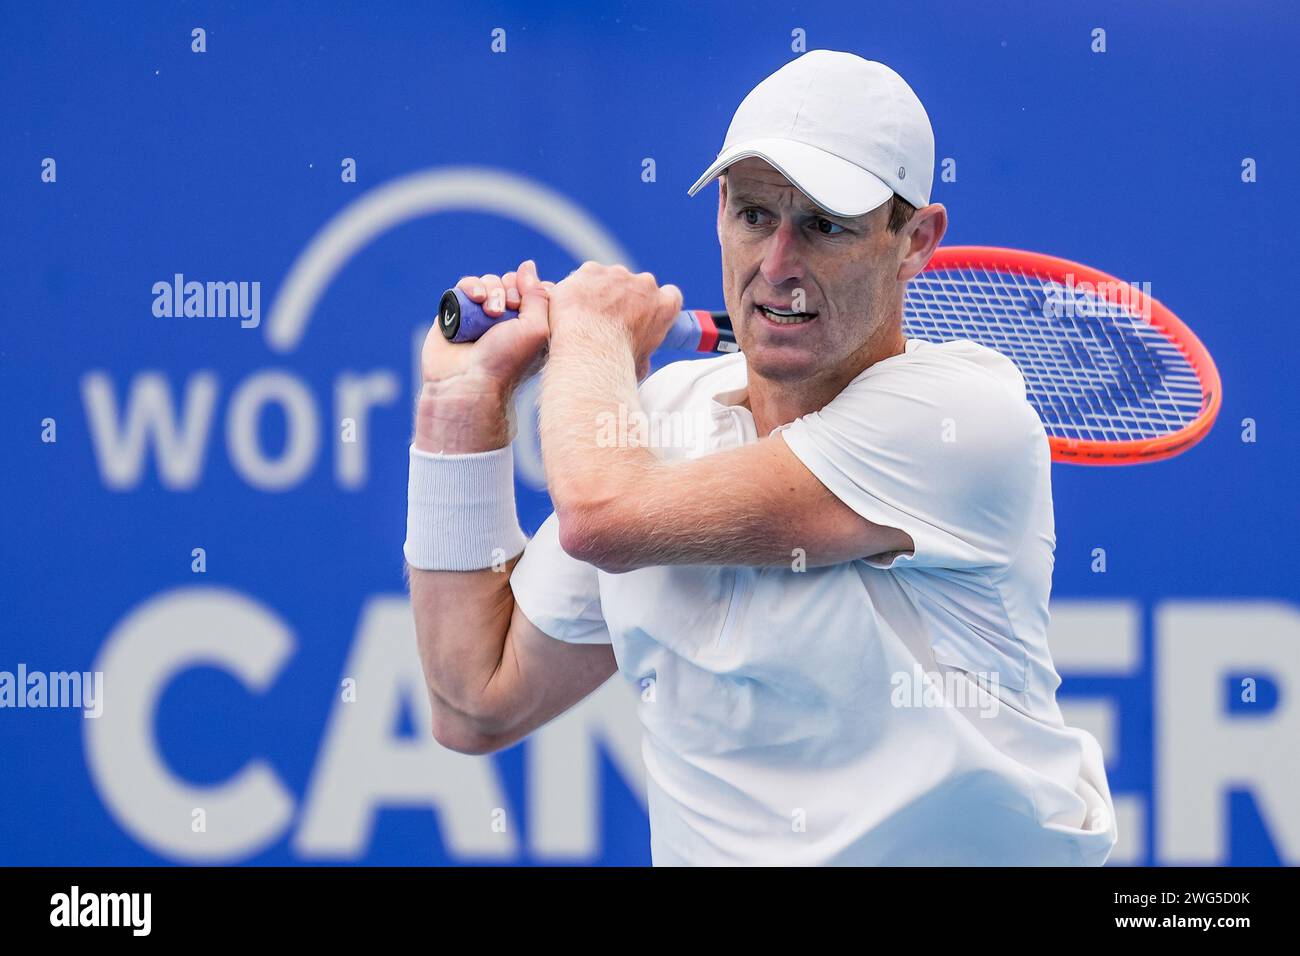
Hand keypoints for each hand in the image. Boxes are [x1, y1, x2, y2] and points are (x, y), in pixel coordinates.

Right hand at [414, 260, 550, 452]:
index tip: (529, 305)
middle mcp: (506, 320)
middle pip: (513, 282)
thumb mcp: (536, 329)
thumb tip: (527, 266)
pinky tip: (475, 300)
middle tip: (509, 308)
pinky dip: (472, 286)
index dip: (533, 289)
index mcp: (530, 326)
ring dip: (492, 289)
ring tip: (490, 311)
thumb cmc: (505, 362)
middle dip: (512, 289)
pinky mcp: (457, 311)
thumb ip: (538, 294)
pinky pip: (466, 285)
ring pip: (490, 281)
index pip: (536, 291)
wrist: (466, 382)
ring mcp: (480, 315)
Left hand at [548, 262, 681, 380]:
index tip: (644, 313)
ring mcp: (617, 275)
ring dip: (601, 291)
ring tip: (585, 316)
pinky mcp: (591, 271)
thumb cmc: (616, 363)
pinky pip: (585, 275)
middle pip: (638, 285)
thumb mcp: (640, 365)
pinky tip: (571, 306)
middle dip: (625, 297)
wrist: (589, 352)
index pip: (671, 295)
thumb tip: (637, 364)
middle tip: (609, 319)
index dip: (655, 303)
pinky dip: (579, 287)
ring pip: (610, 278)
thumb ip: (642, 356)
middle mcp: (645, 284)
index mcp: (664, 306)